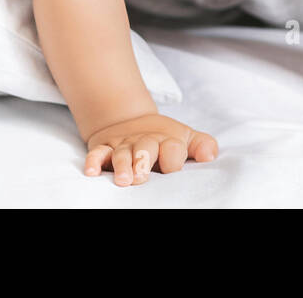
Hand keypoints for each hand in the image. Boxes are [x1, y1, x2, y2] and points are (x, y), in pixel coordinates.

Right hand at [83, 113, 217, 186]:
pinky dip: (93, 161)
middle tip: (142, 176)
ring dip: (122, 165)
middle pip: (145, 149)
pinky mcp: (105, 147)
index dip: (172, 158)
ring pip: (122, 153)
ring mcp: (124, 145)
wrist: (131, 122)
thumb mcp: (186, 139)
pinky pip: (97, 153)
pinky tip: (92, 172)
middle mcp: (144, 142)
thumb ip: (202, 145)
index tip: (171, 169)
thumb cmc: (164, 139)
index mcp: (167, 140)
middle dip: (143, 162)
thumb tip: (210, 156)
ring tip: (124, 180)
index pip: (172, 148)